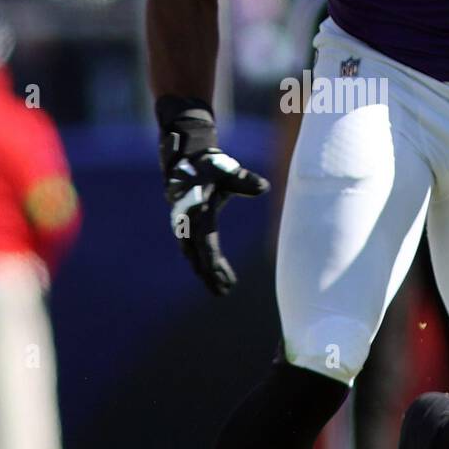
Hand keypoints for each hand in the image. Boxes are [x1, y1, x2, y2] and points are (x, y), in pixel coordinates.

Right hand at [158, 102, 268, 295]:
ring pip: (194, 254)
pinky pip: (194, 248)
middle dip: (209, 275)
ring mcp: (185, 224)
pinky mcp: (186, 224)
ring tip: (221, 288)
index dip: (213, 264)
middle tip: (223, 293)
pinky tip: (214, 270)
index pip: (206, 245)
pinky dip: (203, 260)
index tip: (223, 279)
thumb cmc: (211, 165)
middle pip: (197, 256)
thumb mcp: (228, 171)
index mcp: (198, 214)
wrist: (188, 155)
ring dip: (205, 271)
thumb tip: (263, 186)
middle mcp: (188, 223)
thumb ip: (245, 180)